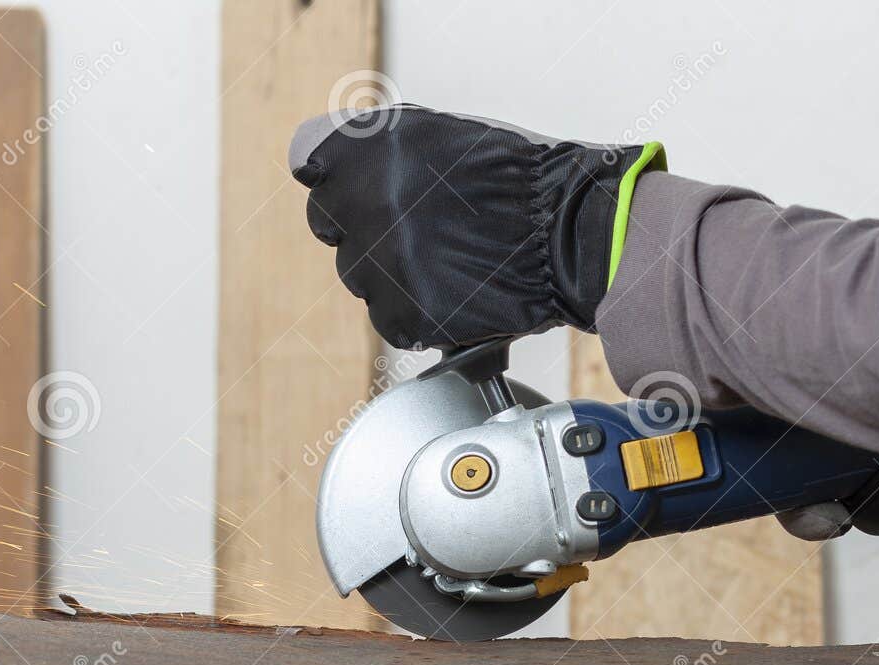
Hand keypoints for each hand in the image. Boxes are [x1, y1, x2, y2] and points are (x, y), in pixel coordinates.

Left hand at [289, 105, 663, 349]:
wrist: (567, 235)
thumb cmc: (515, 180)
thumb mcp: (438, 132)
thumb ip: (375, 146)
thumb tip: (327, 163)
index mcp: (364, 151)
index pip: (312, 166)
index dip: (341, 179)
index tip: (363, 188)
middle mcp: (363, 206)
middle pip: (331, 226)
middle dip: (366, 227)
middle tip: (421, 228)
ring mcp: (380, 265)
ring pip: (361, 277)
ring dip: (393, 272)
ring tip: (449, 260)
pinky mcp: (402, 315)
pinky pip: (391, 319)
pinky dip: (418, 312)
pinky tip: (455, 290)